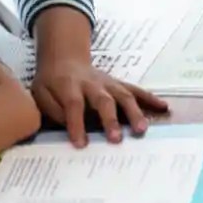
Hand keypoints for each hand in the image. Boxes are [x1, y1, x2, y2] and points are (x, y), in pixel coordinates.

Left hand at [32, 59, 167, 146]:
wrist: (64, 58)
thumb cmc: (50, 82)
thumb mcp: (39, 93)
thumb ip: (52, 109)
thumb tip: (69, 126)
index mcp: (69, 86)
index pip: (73, 105)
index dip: (77, 124)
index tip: (81, 144)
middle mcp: (92, 84)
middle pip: (104, 100)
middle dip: (111, 120)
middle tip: (116, 139)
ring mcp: (109, 83)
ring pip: (124, 95)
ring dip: (134, 112)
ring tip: (142, 129)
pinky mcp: (118, 84)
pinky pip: (136, 90)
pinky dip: (151, 98)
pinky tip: (164, 108)